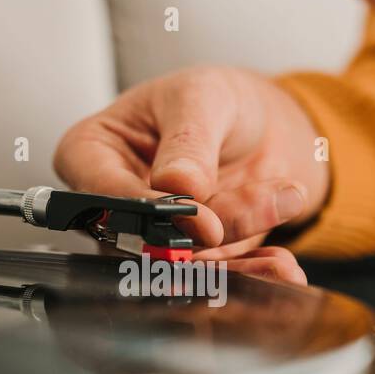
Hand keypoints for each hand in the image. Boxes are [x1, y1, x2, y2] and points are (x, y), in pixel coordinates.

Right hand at [53, 65, 328, 284]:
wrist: (260, 124)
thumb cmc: (212, 99)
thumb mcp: (202, 98)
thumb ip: (188, 141)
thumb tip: (176, 183)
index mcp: (92, 154)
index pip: (103, 194)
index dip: (145, 210)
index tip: (193, 214)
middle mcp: (115, 204)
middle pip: (140, 241)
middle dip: (192, 244)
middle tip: (227, 231)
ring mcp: (153, 237)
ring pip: (185, 265)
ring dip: (234, 261)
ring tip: (276, 246)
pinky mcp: (194, 259)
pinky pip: (219, 275)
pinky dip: (254, 273)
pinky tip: (282, 266)